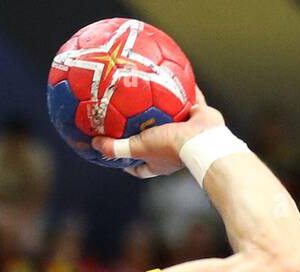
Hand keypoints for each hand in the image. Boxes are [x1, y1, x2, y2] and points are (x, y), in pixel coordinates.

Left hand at [91, 86, 225, 178]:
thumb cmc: (171, 147)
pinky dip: (185, 90)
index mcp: (158, 161)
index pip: (138, 166)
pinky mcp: (200, 116)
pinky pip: (191, 99)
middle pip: (154, 140)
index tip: (116, 153)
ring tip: (153, 96)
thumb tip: (95, 144)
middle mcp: (172, 149)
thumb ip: (116, 147)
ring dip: (164, 110)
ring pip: (172, 119)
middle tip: (133, 119)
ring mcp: (187, 132)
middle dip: (144, 132)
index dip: (126, 161)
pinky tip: (177, 78)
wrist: (203, 138)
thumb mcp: (137, 148)